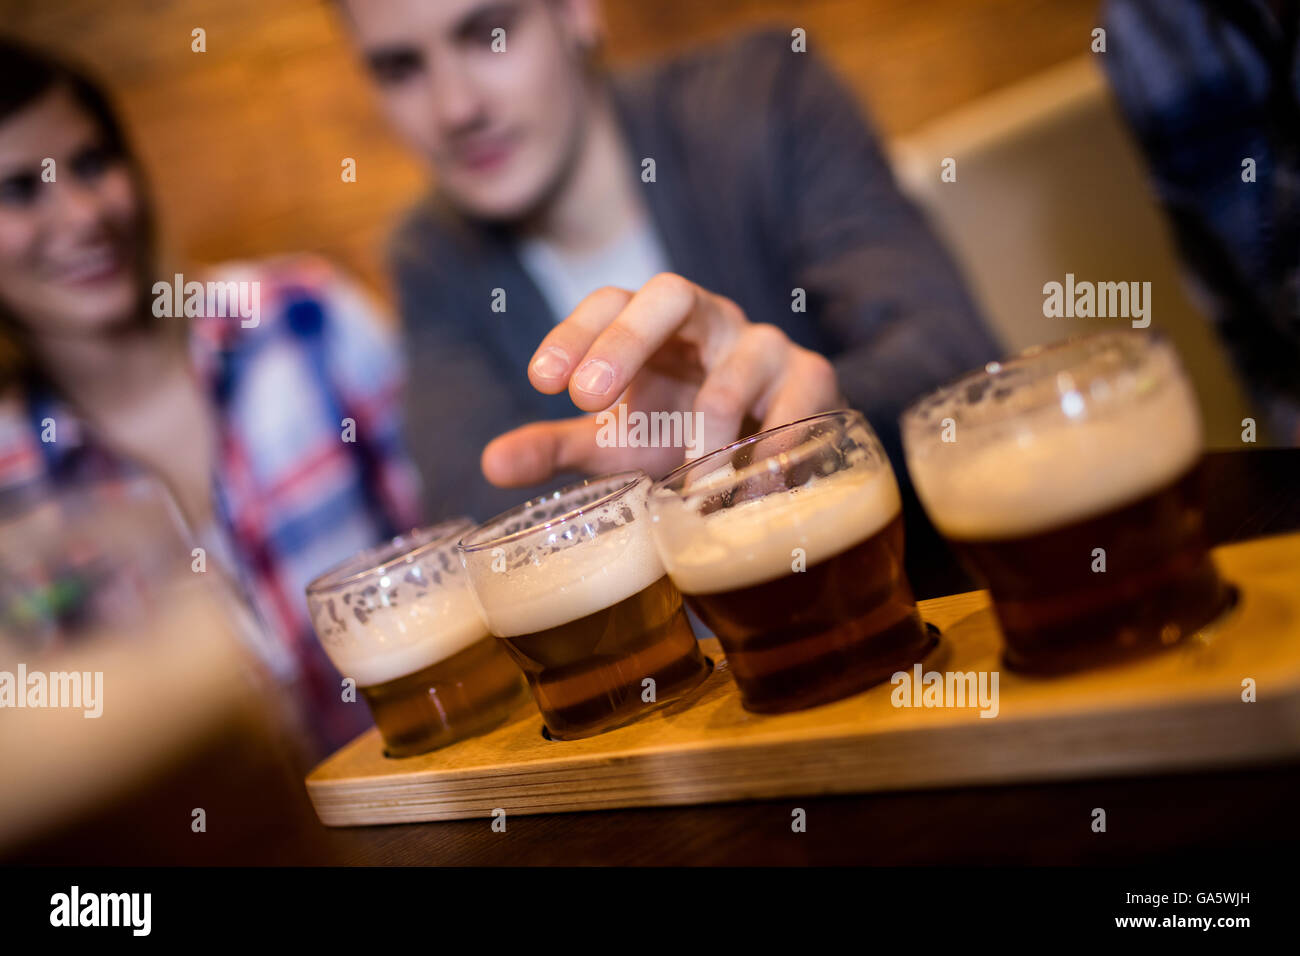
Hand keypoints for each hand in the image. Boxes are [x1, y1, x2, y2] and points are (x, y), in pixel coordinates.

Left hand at [481, 272, 844, 486]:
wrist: (766, 455)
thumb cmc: (681, 435)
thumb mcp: (616, 444)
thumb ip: (556, 449)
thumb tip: (490, 464)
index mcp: (651, 327)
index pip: (609, 302)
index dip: (573, 332)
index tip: (542, 383)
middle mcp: (707, 321)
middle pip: (669, 294)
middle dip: (627, 340)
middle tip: (589, 399)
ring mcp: (764, 345)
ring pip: (740, 358)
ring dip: (709, 423)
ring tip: (687, 478)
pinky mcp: (813, 379)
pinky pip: (798, 400)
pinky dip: (773, 448)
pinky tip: (749, 488)